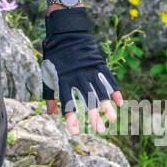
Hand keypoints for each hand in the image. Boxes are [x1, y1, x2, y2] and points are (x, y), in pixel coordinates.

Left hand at [40, 8, 121, 136]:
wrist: (67, 33)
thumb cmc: (55, 57)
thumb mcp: (47, 74)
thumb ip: (49, 94)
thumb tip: (51, 113)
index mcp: (63, 79)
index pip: (67, 102)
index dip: (71, 118)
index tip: (75, 133)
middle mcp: (78, 76)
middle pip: (87, 99)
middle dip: (94, 116)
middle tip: (100, 131)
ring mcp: (90, 70)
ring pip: (100, 90)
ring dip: (106, 105)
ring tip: (111, 119)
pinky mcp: (99, 64)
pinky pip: (109, 79)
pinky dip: (115, 90)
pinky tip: (119, 103)